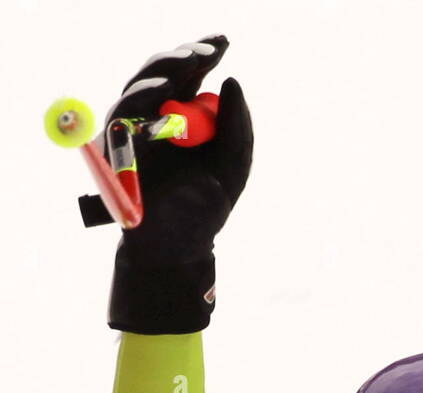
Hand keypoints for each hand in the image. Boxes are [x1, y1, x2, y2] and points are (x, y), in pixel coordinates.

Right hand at [104, 35, 253, 333]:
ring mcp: (132, 130)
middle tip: (207, 52)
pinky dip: (142, 104)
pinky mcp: (116, 148)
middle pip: (162, 71)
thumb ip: (237, 129)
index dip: (204, 53)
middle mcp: (154, 116)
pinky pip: (123, 116)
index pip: (190, 74)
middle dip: (184, 57)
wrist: (180, 248)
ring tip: (190, 64)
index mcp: (183, 116)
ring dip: (164, 72)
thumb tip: (232, 82)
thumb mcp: (233, 167)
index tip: (224, 43)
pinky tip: (164, 95)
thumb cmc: (205, 208)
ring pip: (140, 86)